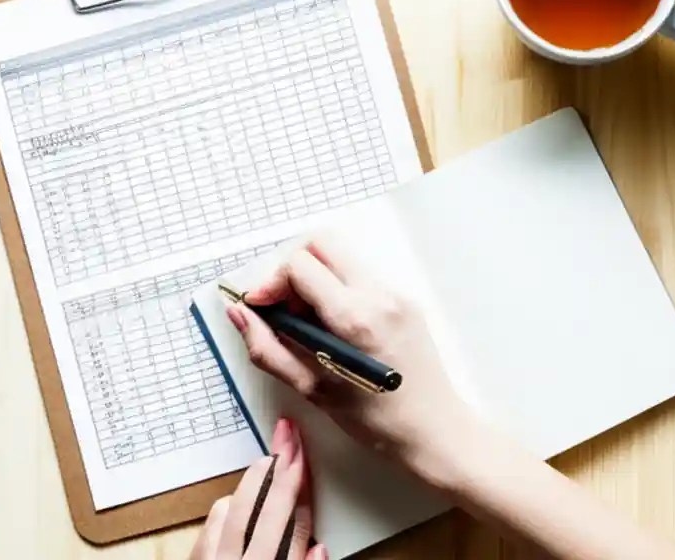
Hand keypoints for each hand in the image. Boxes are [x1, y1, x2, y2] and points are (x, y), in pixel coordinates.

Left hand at [189, 417, 325, 559]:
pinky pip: (207, 526)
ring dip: (249, 485)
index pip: (292, 522)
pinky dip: (224, 510)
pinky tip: (235, 503)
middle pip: (258, 506)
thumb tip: (320, 547)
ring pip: (227, 511)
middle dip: (275, 466)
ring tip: (267, 464)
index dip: (298, 483)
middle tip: (287, 434)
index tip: (303, 452)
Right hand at [225, 236, 475, 478]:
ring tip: (307, 325)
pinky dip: (337, 291)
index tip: (260, 307)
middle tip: (282, 307)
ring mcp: (397, 294)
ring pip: (342, 258)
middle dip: (292, 268)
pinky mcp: (405, 300)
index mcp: (356, 317)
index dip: (271, 282)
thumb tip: (240, 314)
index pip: (300, 265)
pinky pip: (360, 278)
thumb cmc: (377, 421)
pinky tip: (333, 329)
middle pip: (322, 243)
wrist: (434, 431)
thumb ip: (268, 348)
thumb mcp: (312, 390)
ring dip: (315, 280)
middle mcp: (380, 295)